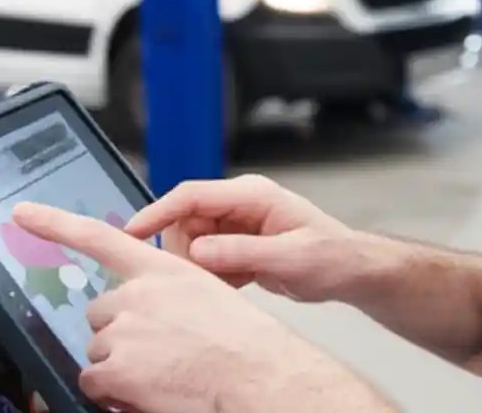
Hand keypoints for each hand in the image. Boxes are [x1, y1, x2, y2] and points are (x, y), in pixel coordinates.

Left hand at [13, 202, 329, 412]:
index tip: (22, 214)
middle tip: (159, 353)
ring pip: (98, 353)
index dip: (55, 223)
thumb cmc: (244, 343)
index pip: (100, 237)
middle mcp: (137, 293)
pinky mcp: (116, 367)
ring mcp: (124, 329)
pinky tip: (148, 392)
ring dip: (121, 368)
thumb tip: (135, 314)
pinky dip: (114, 395)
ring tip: (164, 374)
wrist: (257, 374)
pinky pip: (95, 384)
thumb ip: (166, 296)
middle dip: (120, 336)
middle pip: (100, 314)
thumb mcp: (206, 297)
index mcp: (163, 270)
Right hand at [125, 175, 361, 302]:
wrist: (351, 272)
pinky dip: (212, 276)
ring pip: (190, 244)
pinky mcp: (236, 246)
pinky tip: (238, 285)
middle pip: (183, 222)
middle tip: (204, 277)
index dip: (157, 213)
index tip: (130, 233)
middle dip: (183, 251)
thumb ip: (243, 252)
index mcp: (252, 195)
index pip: (191, 196)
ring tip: (231, 282)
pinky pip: (204, 260)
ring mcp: (236, 226)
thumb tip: (197, 252)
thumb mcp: (291, 257)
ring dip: (199, 267)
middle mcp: (239, 205)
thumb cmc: (333, 256)